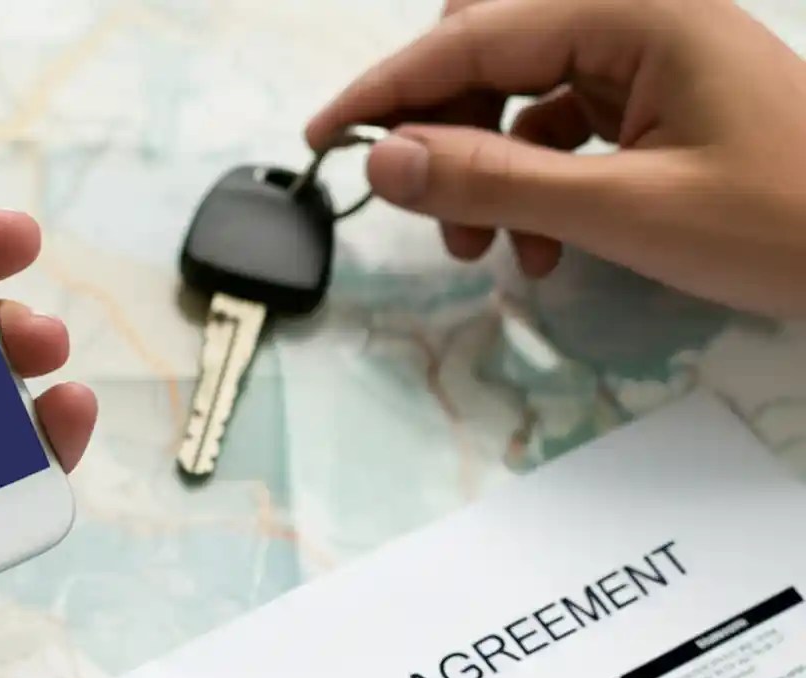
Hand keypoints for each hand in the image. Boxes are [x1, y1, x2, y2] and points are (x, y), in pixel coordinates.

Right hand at [308, 0, 805, 316]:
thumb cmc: (788, 224)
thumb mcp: (627, 208)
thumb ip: (495, 179)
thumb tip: (385, 159)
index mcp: (628, 11)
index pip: (469, 39)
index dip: (385, 91)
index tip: (323, 139)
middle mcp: (632, 17)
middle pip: (488, 55)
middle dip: (443, 131)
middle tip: (424, 206)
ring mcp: (647, 58)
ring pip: (519, 96)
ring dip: (485, 168)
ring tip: (489, 249)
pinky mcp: (657, 102)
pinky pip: (561, 128)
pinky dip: (533, 183)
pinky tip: (541, 244)